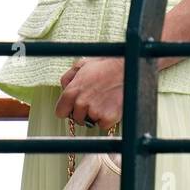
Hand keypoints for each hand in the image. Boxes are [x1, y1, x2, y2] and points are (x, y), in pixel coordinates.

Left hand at [55, 50, 177, 128]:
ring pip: (91, 121)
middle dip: (85, 111)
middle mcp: (81, 103)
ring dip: (97, 114)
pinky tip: (113, 106)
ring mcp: (94, 111)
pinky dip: (109, 118)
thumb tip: (64, 87)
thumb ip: (69, 77)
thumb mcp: (82, 64)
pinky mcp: (108, 117)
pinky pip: (104, 125)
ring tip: (106, 100)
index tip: (74, 108)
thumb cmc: (106, 64)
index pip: (60, 112)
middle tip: (96, 100)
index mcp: (72, 91)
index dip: (68, 109)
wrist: (128, 68)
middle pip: (77, 118)